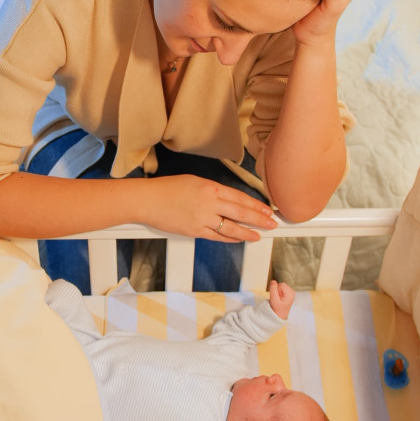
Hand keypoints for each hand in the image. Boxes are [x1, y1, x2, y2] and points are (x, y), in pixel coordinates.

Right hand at [143, 175, 276, 241]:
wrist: (147, 200)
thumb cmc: (167, 189)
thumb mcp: (194, 181)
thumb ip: (213, 191)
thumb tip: (229, 200)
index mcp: (210, 187)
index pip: (239, 197)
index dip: (256, 205)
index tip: (267, 210)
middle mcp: (209, 203)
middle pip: (240, 212)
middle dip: (259, 219)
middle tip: (272, 224)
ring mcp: (202, 218)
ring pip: (231, 228)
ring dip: (247, 233)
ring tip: (258, 236)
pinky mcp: (194, 231)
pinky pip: (217, 236)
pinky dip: (229, 239)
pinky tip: (238, 239)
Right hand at [267, 280, 294, 318]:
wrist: (279, 315)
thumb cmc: (277, 309)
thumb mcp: (273, 300)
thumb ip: (273, 289)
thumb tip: (273, 281)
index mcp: (290, 294)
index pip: (281, 285)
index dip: (276, 290)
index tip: (277, 297)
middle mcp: (292, 292)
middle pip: (281, 284)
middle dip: (277, 290)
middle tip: (277, 298)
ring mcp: (291, 292)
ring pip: (281, 286)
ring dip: (277, 291)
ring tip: (278, 299)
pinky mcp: (288, 293)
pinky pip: (281, 288)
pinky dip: (279, 292)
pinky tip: (279, 298)